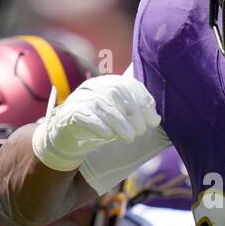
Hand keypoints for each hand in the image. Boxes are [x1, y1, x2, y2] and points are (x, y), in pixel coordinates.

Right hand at [30, 71, 159, 170]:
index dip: (143, 101)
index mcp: (109, 84)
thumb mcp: (123, 121)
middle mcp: (94, 87)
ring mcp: (79, 99)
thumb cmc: (101, 129)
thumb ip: (139, 117)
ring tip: (129, 137)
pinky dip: (98, 125)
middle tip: (141, 132)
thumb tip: (156, 119)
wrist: (69, 142)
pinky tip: (108, 136)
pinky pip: (82, 115)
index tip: (154, 121)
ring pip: (101, 104)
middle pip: (116, 91)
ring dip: (118, 122)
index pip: (129, 85)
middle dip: (133, 113)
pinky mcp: (68, 114)